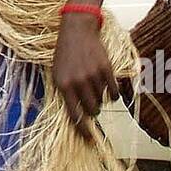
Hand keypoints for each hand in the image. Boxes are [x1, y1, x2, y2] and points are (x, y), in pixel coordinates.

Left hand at [52, 12, 118, 138]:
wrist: (77, 30)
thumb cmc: (65, 54)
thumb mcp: (57, 74)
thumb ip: (66, 94)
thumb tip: (77, 117)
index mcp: (63, 85)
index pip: (74, 115)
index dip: (82, 130)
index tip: (89, 139)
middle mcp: (78, 82)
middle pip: (92, 110)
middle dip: (93, 111)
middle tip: (92, 104)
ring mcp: (92, 75)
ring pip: (103, 101)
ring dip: (101, 99)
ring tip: (95, 87)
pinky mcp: (106, 69)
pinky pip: (113, 91)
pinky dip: (112, 93)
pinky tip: (107, 87)